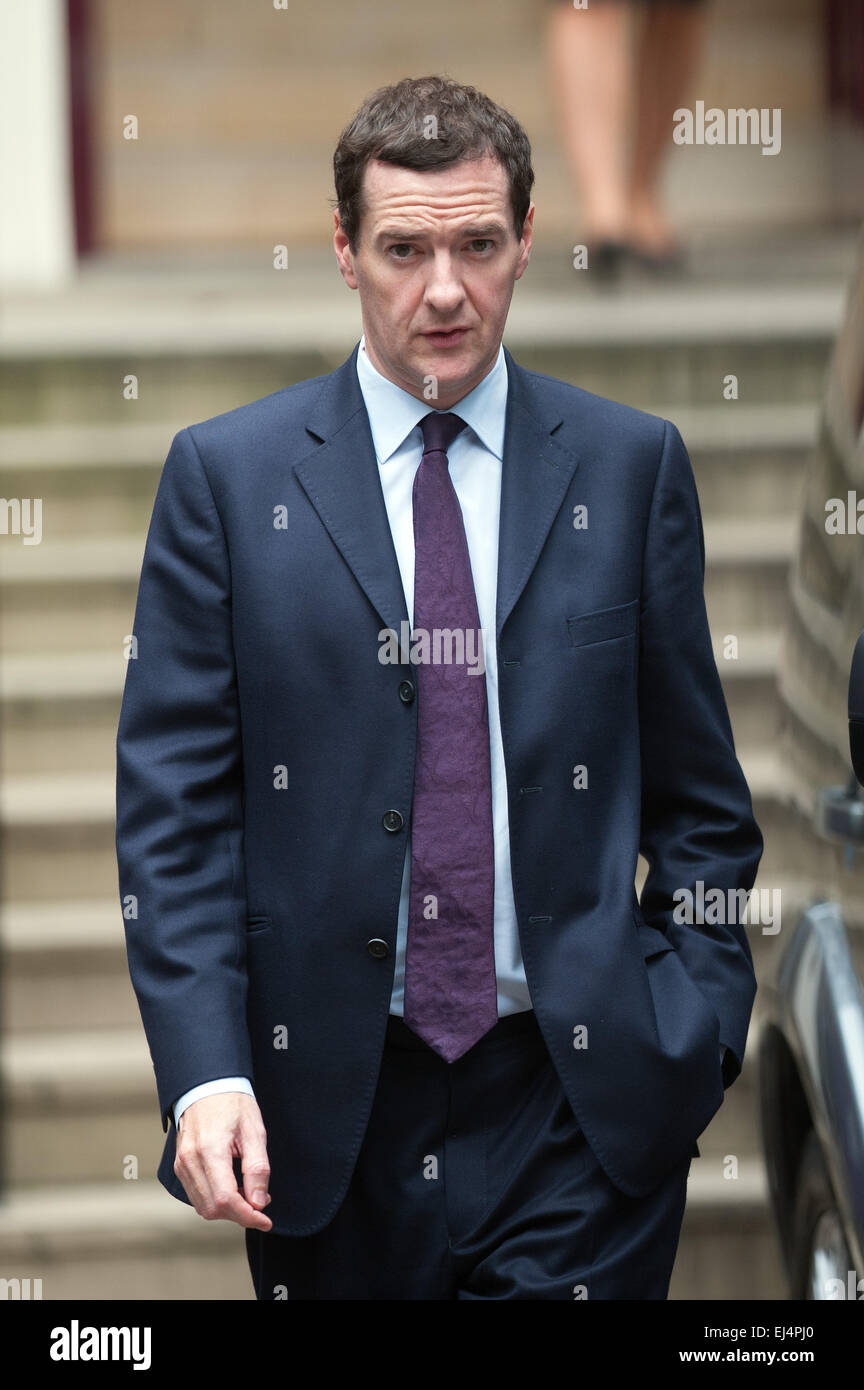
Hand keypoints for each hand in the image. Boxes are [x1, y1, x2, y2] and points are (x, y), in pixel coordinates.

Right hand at [174, 1092, 271, 1229]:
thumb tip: (259, 1202)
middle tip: (261, 1201)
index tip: (266, 1220)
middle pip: (213, 1208)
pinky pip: (196, 1195)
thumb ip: (257, 1168)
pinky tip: (233, 1188)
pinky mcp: (180, 1166)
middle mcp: (190, 1160)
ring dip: (228, 1209)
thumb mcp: (254, 1131)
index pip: (225, 1200)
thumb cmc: (233, 1104)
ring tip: (249, 1192)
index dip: (247, 1216)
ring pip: (203, 1206)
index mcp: (210, 1150)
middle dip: (239, 1214)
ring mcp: (182, 1164)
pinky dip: (215, 1200)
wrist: (207, 1085)